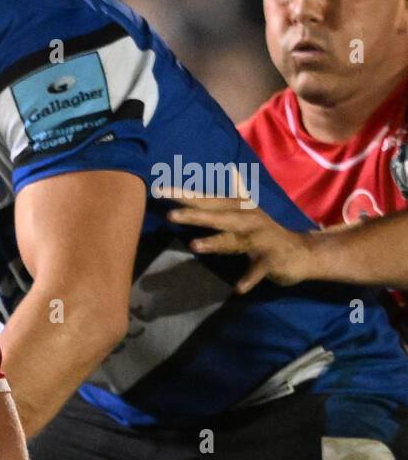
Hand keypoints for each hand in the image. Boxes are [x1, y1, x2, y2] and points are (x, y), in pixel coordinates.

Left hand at [167, 196, 316, 292]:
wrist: (301, 253)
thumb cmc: (267, 233)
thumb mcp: (252, 211)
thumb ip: (239, 191)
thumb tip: (233, 170)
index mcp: (239, 209)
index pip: (207, 199)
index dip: (184, 195)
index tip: (158, 190)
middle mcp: (248, 220)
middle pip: (218, 216)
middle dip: (195, 215)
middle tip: (170, 215)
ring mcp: (260, 239)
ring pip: (235, 240)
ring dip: (216, 242)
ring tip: (195, 246)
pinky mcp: (271, 260)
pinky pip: (257, 270)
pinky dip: (249, 278)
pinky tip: (238, 289)